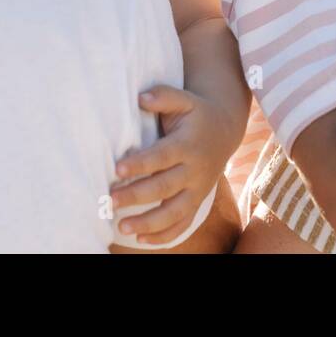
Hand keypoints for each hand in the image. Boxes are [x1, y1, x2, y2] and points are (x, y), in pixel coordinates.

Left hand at [108, 85, 228, 245]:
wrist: (225, 130)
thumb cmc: (196, 114)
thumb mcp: (185, 99)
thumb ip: (164, 96)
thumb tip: (141, 97)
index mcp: (188, 144)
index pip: (161, 157)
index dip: (140, 163)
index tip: (117, 169)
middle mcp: (194, 170)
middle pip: (164, 187)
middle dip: (136, 195)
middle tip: (110, 200)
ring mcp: (197, 189)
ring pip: (174, 212)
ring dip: (148, 222)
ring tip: (122, 227)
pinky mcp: (197, 202)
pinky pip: (183, 224)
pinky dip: (164, 235)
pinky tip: (142, 240)